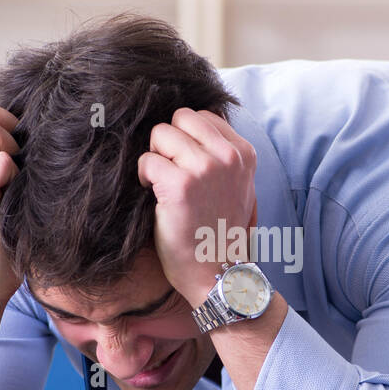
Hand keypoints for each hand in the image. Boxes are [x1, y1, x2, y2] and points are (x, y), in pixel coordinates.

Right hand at [0, 99, 23, 308]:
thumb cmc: (3, 238)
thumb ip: (2, 163)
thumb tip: (38, 135)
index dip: (4, 117)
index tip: (21, 148)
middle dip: (11, 127)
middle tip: (22, 162)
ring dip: (14, 150)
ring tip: (19, 181)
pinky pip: (0, 162)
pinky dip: (17, 173)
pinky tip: (20, 197)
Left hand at [138, 107, 257, 305]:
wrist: (218, 273)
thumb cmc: (219, 232)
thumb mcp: (238, 185)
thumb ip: (222, 154)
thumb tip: (190, 125)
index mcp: (244, 153)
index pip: (202, 116)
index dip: (187, 139)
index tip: (188, 167)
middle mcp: (228, 156)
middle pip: (180, 118)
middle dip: (170, 142)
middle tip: (172, 173)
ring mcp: (205, 168)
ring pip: (161, 134)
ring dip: (156, 159)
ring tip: (164, 186)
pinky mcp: (180, 185)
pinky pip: (146, 160)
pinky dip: (144, 178)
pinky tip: (156, 197)